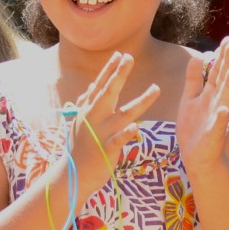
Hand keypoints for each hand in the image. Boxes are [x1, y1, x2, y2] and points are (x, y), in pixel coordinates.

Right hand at [66, 52, 159, 183]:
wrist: (72, 175)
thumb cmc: (78, 147)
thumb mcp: (79, 122)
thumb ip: (86, 103)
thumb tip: (92, 85)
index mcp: (88, 110)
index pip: (100, 86)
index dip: (109, 70)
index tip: (119, 54)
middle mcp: (94, 118)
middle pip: (109, 92)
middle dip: (119, 75)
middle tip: (129, 57)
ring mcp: (101, 133)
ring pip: (124, 114)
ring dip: (141, 101)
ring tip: (156, 88)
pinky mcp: (107, 150)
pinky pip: (119, 140)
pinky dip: (127, 134)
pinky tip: (136, 128)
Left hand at [176, 38, 228, 172]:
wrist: (198, 159)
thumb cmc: (194, 129)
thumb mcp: (190, 99)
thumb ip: (194, 79)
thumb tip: (198, 56)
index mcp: (208, 94)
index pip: (216, 71)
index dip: (221, 55)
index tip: (228, 38)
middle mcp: (215, 103)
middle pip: (221, 79)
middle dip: (227, 62)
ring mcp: (215, 119)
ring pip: (223, 98)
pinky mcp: (213, 135)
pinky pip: (217, 125)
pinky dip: (221, 118)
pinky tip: (224, 109)